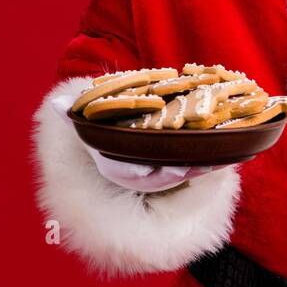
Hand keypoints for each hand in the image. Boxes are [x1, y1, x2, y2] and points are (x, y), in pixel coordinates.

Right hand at [50, 93, 213, 191]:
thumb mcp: (89, 118)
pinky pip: (198, 168)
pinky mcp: (180, 167)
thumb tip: (56, 106)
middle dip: (175, 174)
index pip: (127, 173)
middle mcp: (138, 174)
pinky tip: (230, 154)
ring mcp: (160, 173)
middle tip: (190, 166)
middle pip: (159, 179)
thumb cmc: (105, 124)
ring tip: (216, 161)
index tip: (150, 168)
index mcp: (115, 164)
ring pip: (182, 175)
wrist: (121, 133)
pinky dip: (212, 162)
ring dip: (200, 170)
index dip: (140, 172)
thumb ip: (75, 112)